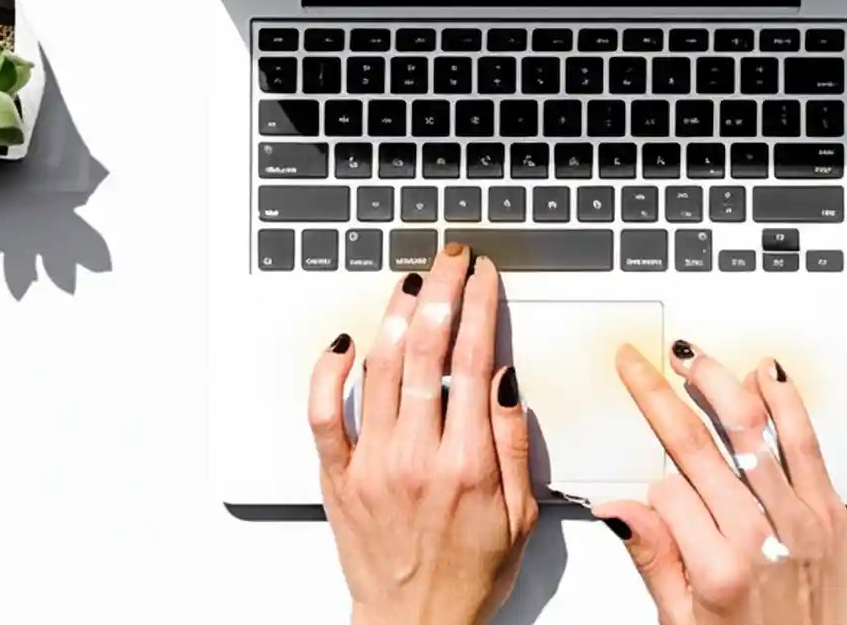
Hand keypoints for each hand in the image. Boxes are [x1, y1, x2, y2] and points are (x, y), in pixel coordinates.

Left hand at [307, 244, 538, 624]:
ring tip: (412, 281)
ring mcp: (372, 461)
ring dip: (396, 313)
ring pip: (380, 366)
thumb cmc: (470, 575)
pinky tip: (345, 341)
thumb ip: (513, 442)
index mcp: (468, 462)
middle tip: (450, 258)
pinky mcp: (338, 474)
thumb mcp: (522, 515)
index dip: (480, 305)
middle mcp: (416, 454)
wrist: (414, 624)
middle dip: (442, 291)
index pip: (474, 359)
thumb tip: (506, 377)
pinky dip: (329, 370)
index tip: (484, 275)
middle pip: (427, 348)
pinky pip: (324, 411)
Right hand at [593, 342, 846, 624]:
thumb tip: (615, 510)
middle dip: (658, 394)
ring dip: (715, 383)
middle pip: (695, 445)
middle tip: (636, 363)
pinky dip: (785, 402)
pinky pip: (806, 443)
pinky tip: (766, 375)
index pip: (665, 492)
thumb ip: (654, 559)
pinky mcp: (832, 513)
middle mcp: (758, 539)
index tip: (654, 496)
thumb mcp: (684, 624)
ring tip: (691, 356)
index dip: (651, 487)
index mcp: (716, 571)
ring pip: (749, 430)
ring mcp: (800, 521)